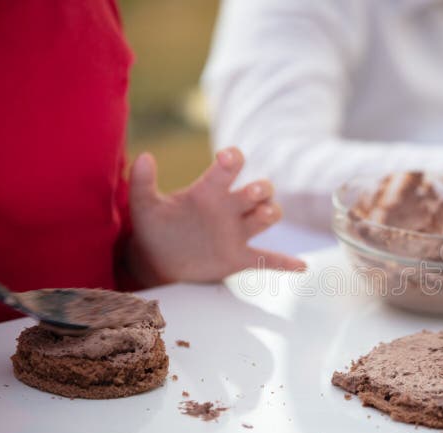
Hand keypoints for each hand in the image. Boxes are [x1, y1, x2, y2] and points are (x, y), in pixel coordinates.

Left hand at [126, 147, 305, 285]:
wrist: (158, 260)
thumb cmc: (155, 228)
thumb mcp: (143, 206)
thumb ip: (141, 183)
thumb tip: (144, 156)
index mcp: (208, 192)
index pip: (229, 168)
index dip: (233, 160)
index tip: (228, 158)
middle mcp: (228, 208)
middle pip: (258, 191)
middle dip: (260, 189)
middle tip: (254, 193)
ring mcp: (236, 233)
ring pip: (267, 216)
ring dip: (270, 213)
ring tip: (263, 215)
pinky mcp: (239, 258)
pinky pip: (268, 260)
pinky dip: (285, 263)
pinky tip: (301, 266)